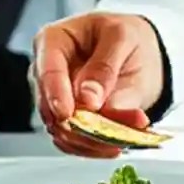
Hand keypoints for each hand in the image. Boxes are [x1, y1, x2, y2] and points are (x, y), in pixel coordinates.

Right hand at [33, 13, 164, 157]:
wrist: (137, 53)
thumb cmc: (124, 35)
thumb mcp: (122, 37)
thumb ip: (105, 67)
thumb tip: (89, 99)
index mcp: (52, 41)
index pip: (47, 70)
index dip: (56, 94)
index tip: (69, 113)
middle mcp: (47, 74)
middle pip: (52, 108)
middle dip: (83, 124)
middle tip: (116, 131)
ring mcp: (54, 101)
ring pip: (62, 131)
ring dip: (94, 140)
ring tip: (127, 135)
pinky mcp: (67, 123)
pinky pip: (74, 144)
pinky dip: (95, 148)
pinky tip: (117, 143)